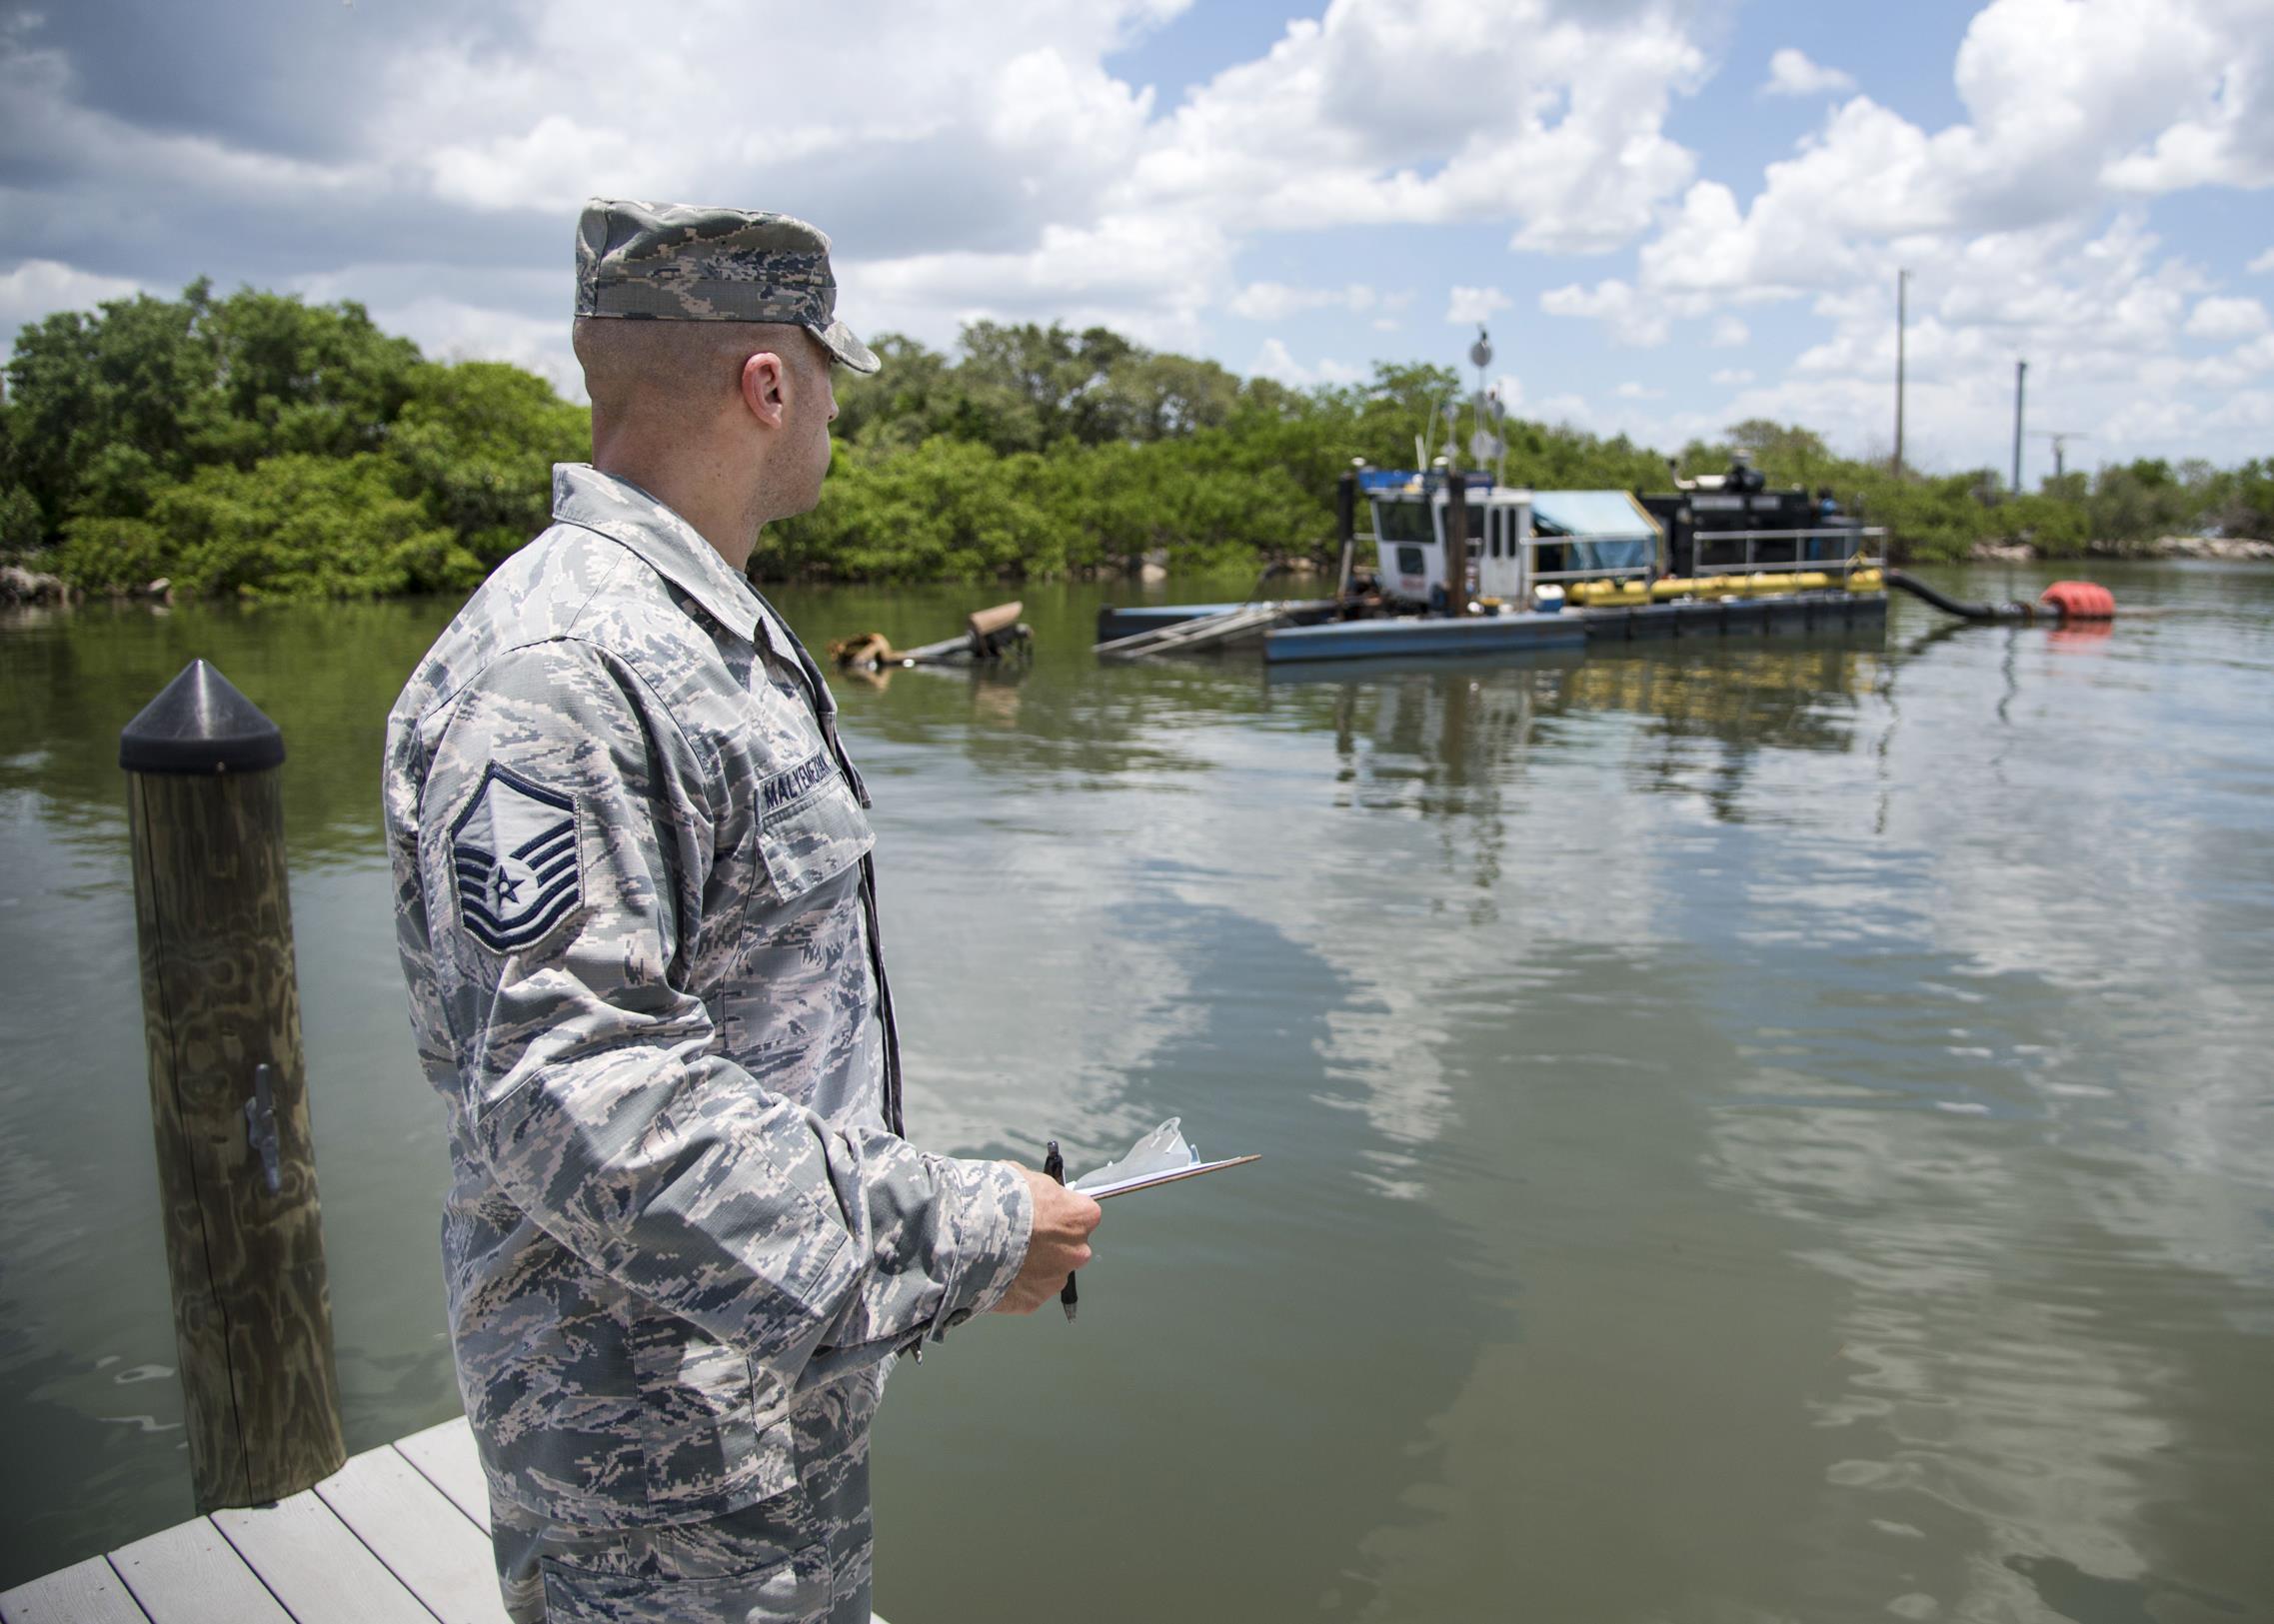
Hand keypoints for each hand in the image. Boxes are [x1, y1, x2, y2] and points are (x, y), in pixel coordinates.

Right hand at [993, 1165, 1101, 1314]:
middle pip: (1070, 1246)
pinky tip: (994, 1272)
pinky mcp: (1034, 1301)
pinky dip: (1015, 1284)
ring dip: (1033, 1265)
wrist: (968, 1237)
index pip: (1083, 1213)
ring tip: (1001, 1255)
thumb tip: (1037, 1193)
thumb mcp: (1021, 1177)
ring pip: (1049, 1271)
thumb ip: (1039, 1190)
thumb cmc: (997, 1201)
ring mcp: (1056, 1279)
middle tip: (1021, 1235)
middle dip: (1050, 1242)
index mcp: (1080, 1216)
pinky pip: (1028, 1291)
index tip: (1044, 1212)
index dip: (1061, 1212)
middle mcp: (1077, 1251)